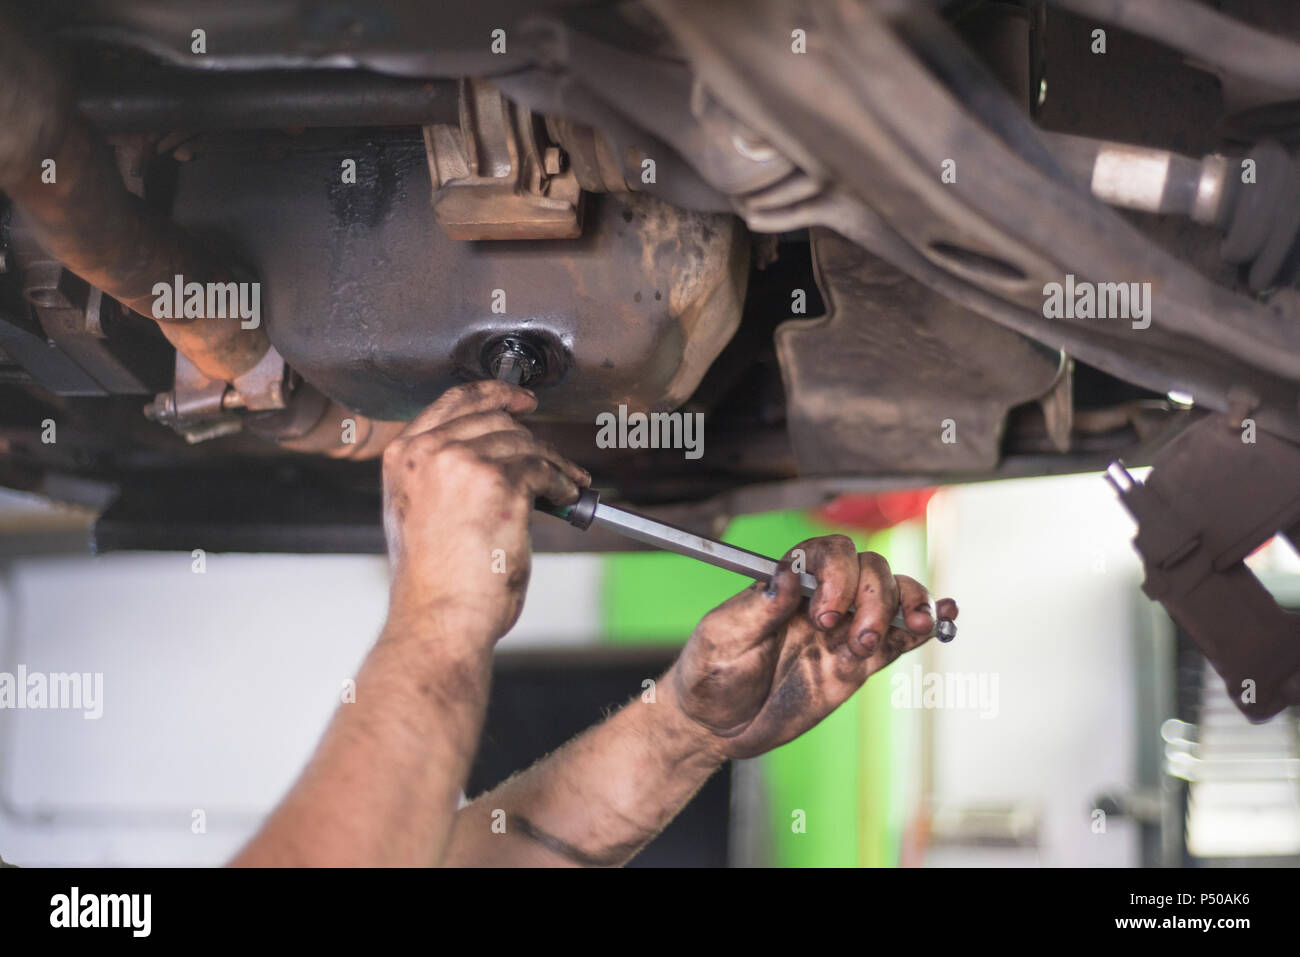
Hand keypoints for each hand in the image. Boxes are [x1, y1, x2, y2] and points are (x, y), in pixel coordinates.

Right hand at [381, 380, 589, 643]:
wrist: (437, 618)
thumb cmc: (432, 584)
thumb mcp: (420, 512)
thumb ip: (442, 475)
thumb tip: (493, 459)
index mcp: (402, 456)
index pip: (454, 401)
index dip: (495, 393)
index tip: (521, 398)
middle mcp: (427, 452)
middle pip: (494, 418)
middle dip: (531, 436)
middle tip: (553, 456)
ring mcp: (462, 463)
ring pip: (524, 442)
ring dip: (553, 463)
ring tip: (566, 484)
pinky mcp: (499, 482)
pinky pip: (544, 469)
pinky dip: (562, 482)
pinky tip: (566, 497)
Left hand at [666, 534, 957, 759]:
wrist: (716, 724)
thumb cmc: (710, 673)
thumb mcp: (721, 637)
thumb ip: (757, 607)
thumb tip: (787, 573)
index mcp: (789, 584)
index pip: (830, 553)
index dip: (839, 572)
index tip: (826, 611)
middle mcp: (822, 600)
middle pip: (871, 572)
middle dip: (873, 599)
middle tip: (851, 637)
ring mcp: (843, 631)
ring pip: (893, 599)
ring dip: (906, 608)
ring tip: (903, 630)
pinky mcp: (857, 664)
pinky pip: (900, 638)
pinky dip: (925, 625)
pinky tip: (941, 619)